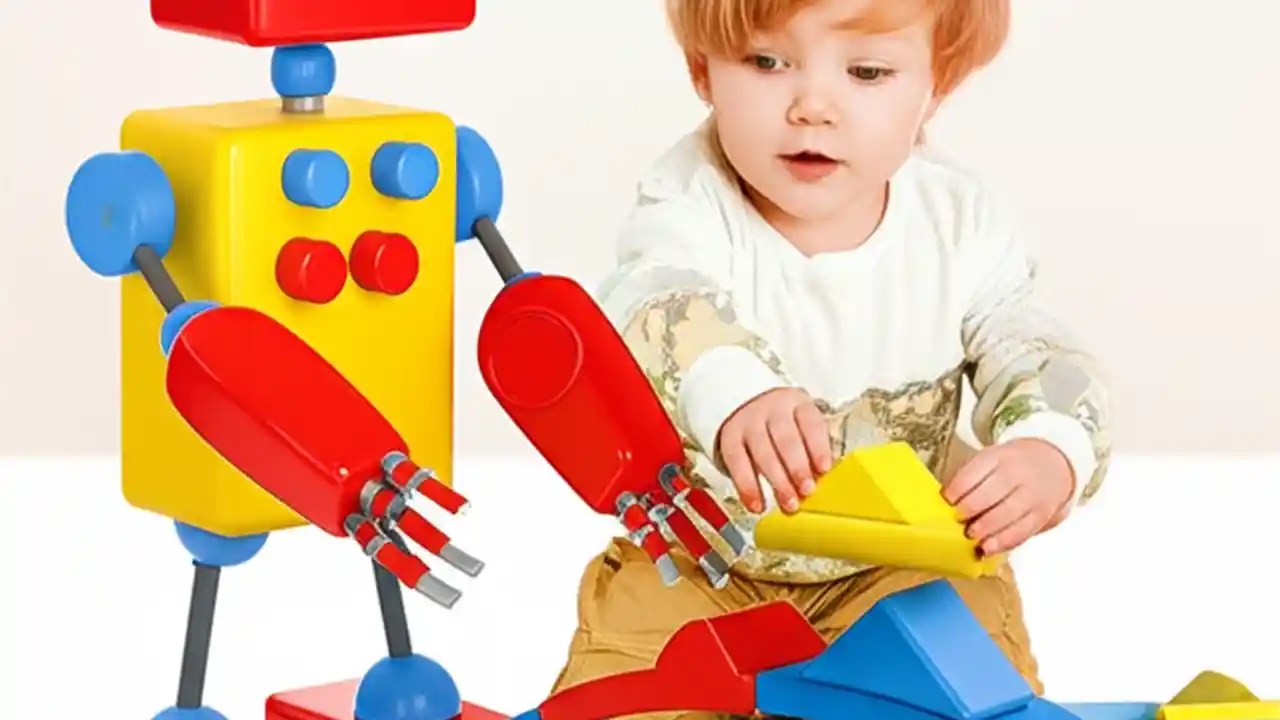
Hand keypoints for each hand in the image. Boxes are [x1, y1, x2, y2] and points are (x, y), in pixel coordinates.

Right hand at [715, 388, 832, 513]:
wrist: (747, 406)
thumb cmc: (786, 426)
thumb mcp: (802, 428)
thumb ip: (813, 452)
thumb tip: (821, 483)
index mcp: (798, 404)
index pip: (810, 424)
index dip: (818, 447)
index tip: (824, 469)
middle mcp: (773, 410)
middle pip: (786, 439)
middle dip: (797, 468)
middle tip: (807, 491)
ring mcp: (749, 422)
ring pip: (763, 452)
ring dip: (777, 481)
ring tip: (789, 504)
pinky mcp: (729, 437)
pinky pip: (737, 464)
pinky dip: (747, 487)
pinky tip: (757, 505)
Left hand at [942, 438, 1073, 555]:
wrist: (1053, 465)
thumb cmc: (1010, 466)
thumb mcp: (990, 460)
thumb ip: (970, 479)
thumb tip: (946, 505)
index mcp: (997, 457)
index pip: (973, 473)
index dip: (957, 490)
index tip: (946, 502)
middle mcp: (1017, 474)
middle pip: (989, 494)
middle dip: (969, 511)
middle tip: (957, 521)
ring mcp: (1031, 495)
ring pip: (1006, 515)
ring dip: (984, 529)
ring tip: (970, 537)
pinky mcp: (1041, 515)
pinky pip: (1021, 531)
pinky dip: (1002, 542)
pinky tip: (987, 549)